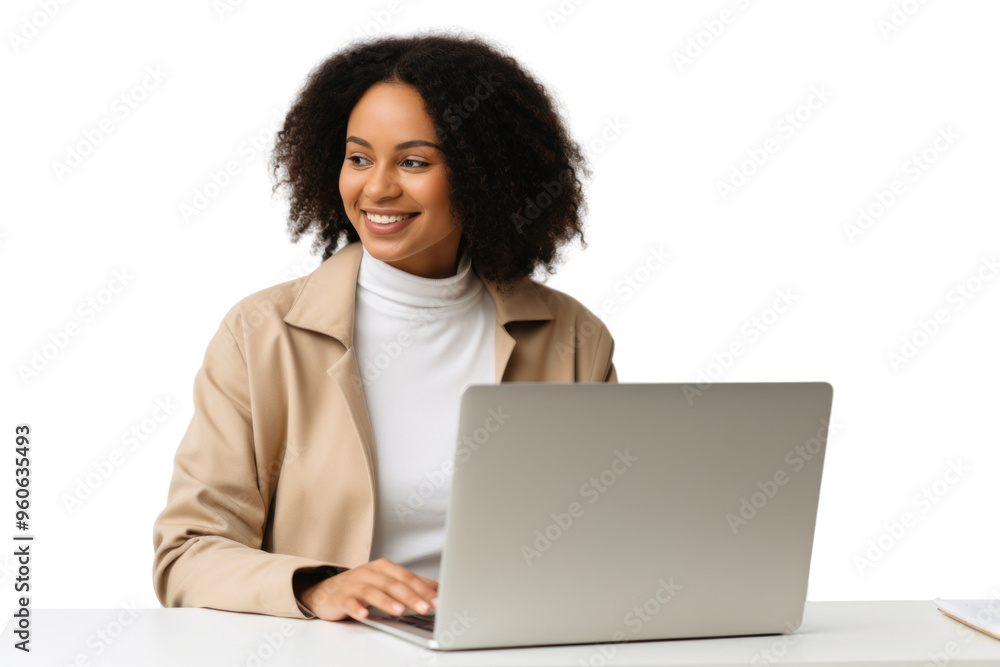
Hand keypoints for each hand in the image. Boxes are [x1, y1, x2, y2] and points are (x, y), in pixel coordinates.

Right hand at [299, 558, 438, 621]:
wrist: (326, 591)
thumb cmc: (361, 586)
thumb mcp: (386, 581)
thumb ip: (410, 584)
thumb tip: (436, 589)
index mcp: (383, 567)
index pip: (406, 577)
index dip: (423, 588)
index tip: (437, 600)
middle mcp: (369, 573)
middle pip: (392, 584)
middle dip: (410, 596)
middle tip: (425, 607)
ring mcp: (354, 584)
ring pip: (372, 592)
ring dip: (386, 602)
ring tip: (400, 611)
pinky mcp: (340, 597)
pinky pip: (349, 602)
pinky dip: (356, 608)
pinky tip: (364, 615)